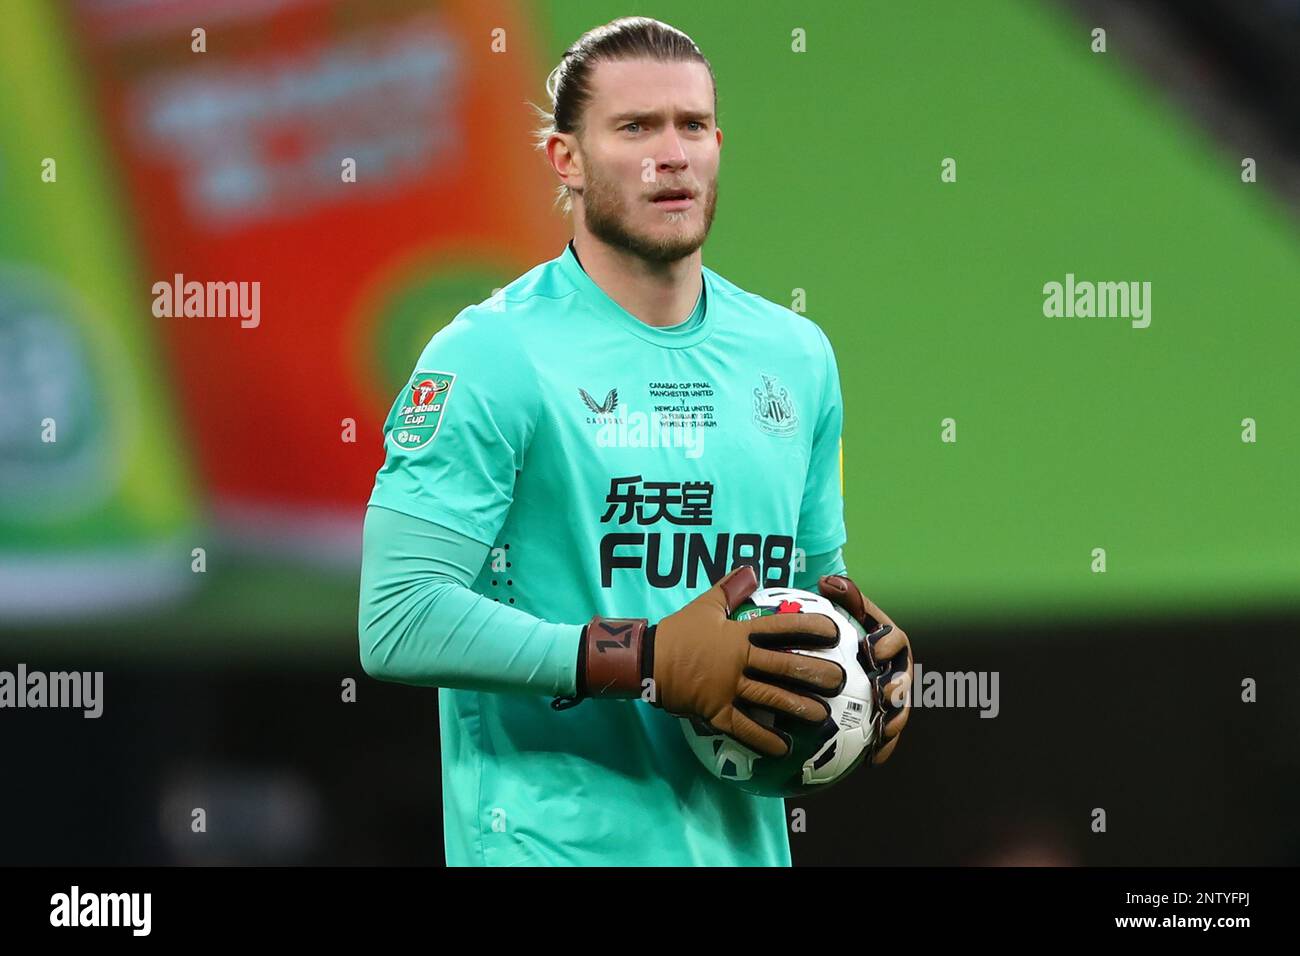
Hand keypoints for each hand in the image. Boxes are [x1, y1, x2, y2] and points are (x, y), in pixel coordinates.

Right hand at [557, 565, 845, 758]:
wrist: (646, 660)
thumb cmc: (678, 632)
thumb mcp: (704, 606)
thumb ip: (730, 588)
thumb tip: (750, 567)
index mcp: (738, 634)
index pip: (780, 629)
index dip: (808, 629)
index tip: (833, 632)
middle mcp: (738, 661)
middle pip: (783, 666)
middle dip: (813, 673)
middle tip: (839, 680)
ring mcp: (728, 688)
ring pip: (770, 698)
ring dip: (798, 708)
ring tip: (821, 715)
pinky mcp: (716, 711)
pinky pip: (744, 728)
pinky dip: (765, 739)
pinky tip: (784, 748)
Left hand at [817, 575, 912, 765]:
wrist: (846, 650)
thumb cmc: (845, 626)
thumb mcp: (845, 608)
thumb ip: (843, 594)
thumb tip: (828, 582)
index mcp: (890, 640)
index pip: (896, 640)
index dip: (886, 645)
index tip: (870, 651)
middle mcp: (897, 667)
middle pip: (904, 678)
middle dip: (897, 688)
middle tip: (882, 694)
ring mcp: (894, 692)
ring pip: (901, 709)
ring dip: (895, 721)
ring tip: (883, 732)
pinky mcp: (886, 714)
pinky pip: (889, 731)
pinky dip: (884, 745)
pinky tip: (873, 760)